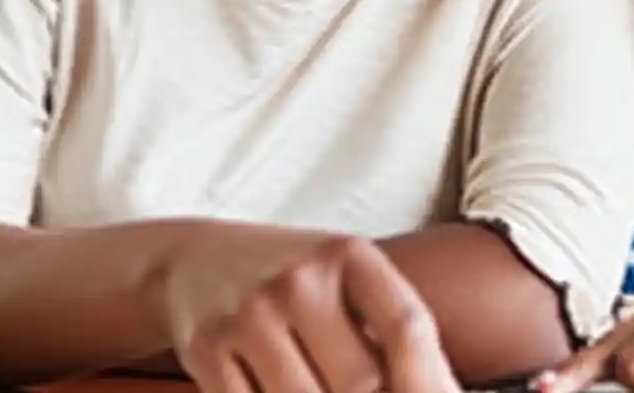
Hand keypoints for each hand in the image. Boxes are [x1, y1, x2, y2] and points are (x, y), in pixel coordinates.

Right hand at [165, 235, 459, 392]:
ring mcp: (250, 313)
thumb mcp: (346, 276)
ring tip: (311, 381)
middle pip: (360, 382)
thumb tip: (439, 391)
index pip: (407, 328)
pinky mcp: (207, 348)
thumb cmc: (295, 280)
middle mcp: (299, 279)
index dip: (428, 381)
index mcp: (348, 255)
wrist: (194, 260)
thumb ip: (389, 324)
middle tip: (350, 384)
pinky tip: (269, 385)